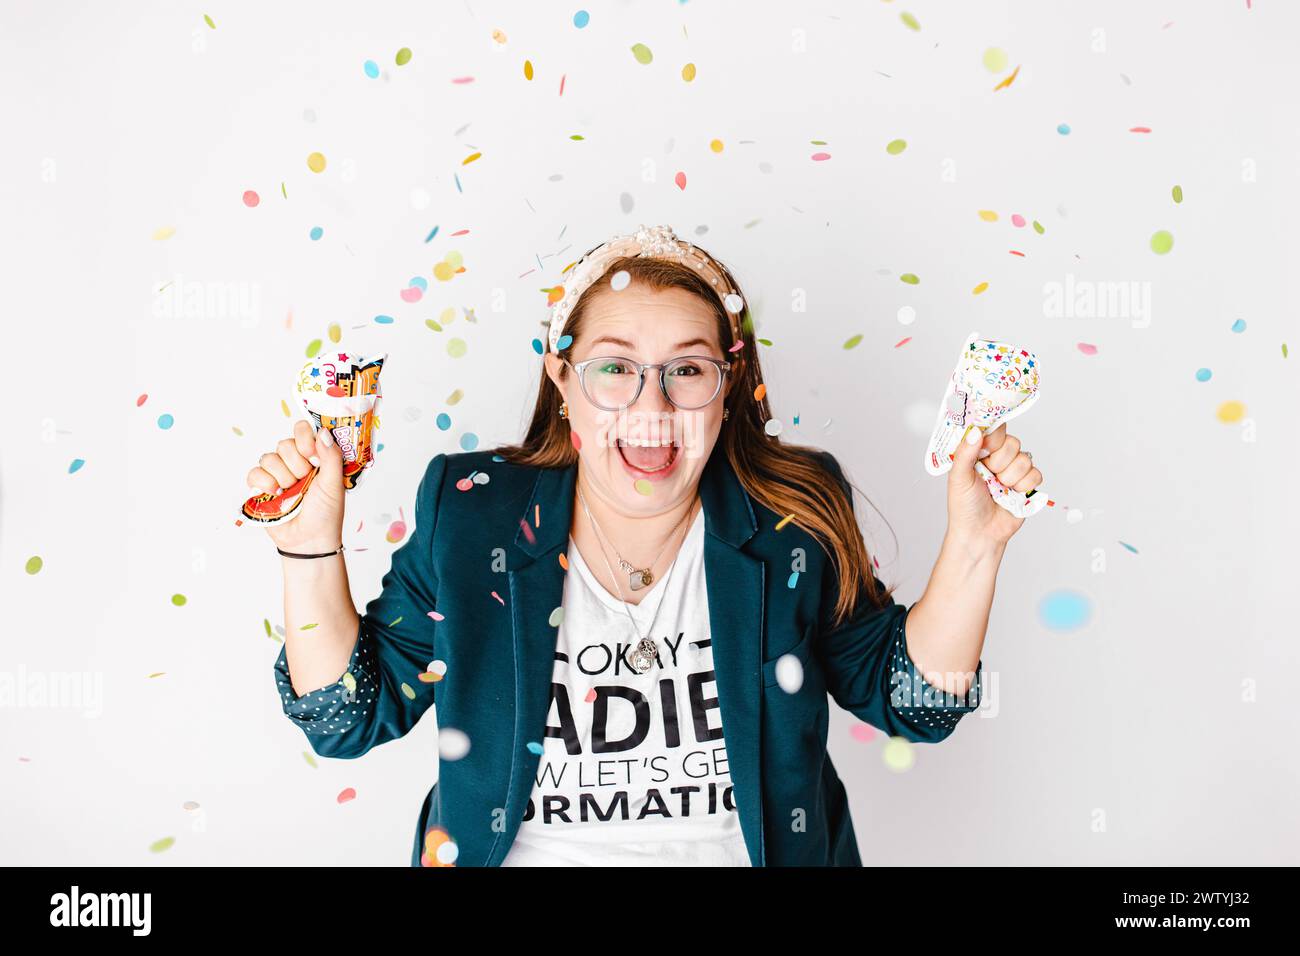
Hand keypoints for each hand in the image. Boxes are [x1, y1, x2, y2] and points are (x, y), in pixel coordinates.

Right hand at [245, 420, 345, 551]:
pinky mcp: (261, 488)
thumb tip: (323, 431)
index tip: (313, 457)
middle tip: (305, 481)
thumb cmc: (326, 513)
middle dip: (297, 465)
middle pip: (284, 444)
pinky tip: (276, 494)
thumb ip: (331, 456)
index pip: (302, 431)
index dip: (304, 439)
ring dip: (283, 476)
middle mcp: (294, 463)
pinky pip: (254, 473)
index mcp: (313, 458)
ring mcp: (276, 475)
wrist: (310, 540)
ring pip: (268, 458)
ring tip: (292, 492)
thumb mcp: (335, 483)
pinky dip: (265, 483)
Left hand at [945, 422, 1042, 552]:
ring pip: (1025, 459)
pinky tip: (1011, 494)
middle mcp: (997, 458)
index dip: (994, 437)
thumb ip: (965, 453)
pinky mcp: (1026, 484)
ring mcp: (1013, 470)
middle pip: (1013, 443)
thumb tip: (974, 431)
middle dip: (1000, 462)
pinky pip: (1035, 475)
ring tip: (998, 489)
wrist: (980, 533)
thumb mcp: (958, 477)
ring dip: (1010, 478)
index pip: (994, 430)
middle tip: (989, 476)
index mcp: (979, 452)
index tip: (987, 448)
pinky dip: (1023, 486)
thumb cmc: (964, 507)